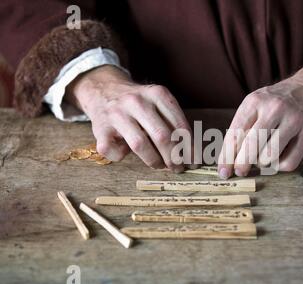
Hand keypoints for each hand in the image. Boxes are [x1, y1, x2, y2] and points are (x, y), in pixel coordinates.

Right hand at [66, 65, 190, 171]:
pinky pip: (114, 151)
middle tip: (179, 168)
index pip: (179, 124)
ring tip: (161, 166)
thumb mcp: (158, 103)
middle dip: (174, 157)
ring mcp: (117, 114)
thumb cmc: (138, 104)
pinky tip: (126, 154)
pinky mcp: (100, 127)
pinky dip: (122, 157)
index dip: (189, 146)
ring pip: (140, 144)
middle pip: (162, 136)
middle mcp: (137, 101)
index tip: (195, 161)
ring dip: (154, 161)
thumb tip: (191, 153)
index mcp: (157, 94)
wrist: (102, 89)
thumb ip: (172, 123)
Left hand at [218, 52, 302, 178]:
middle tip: (240, 172)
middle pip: (250, 146)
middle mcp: (274, 109)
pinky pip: (289, 162)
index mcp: (255, 101)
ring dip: (262, 164)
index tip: (223, 171)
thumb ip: (243, 126)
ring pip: (269, 157)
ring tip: (263, 159)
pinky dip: (280, 166)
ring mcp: (293, 121)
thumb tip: (227, 159)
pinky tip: (278, 159)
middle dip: (241, 165)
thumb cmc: (279, 100)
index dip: (227, 157)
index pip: (235, 134)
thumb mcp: (258, 103)